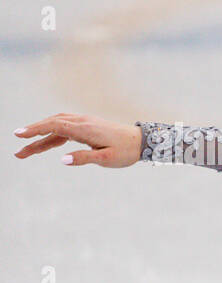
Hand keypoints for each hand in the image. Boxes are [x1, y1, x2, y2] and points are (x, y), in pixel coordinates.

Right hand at [13, 114, 142, 168]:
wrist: (142, 141)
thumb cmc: (126, 151)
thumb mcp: (107, 159)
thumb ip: (84, 158)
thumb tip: (62, 160)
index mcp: (85, 129)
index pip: (55, 126)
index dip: (36, 129)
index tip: (19, 134)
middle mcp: (82, 122)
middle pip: (51, 125)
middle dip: (32, 135)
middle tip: (18, 150)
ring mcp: (84, 123)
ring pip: (57, 126)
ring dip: (41, 137)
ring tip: (27, 150)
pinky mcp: (87, 126)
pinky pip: (65, 128)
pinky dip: (52, 135)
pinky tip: (45, 144)